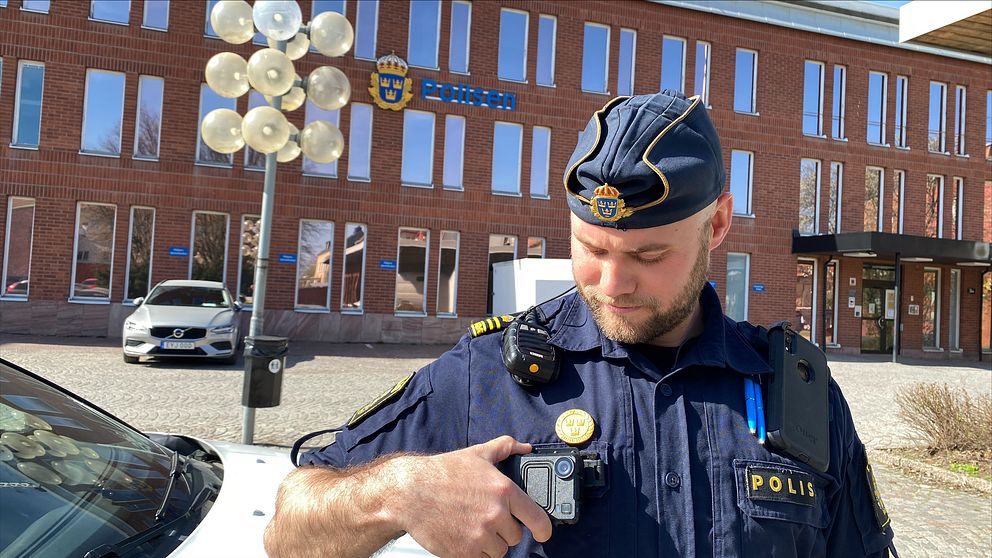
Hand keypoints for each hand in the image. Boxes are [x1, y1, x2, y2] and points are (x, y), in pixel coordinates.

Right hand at [386, 436, 552, 557]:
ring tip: (472, 527)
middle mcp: (496, 515)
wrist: (410, 493)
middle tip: (486, 519)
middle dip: (504, 530)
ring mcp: (480, 536)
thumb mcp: (476, 454)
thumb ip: (504, 448)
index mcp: (504, 491)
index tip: (543, 533)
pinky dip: (475, 552)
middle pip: (515, 537)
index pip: (537, 518)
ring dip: (490, 543)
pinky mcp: (465, 552)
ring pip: (498, 551)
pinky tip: (463, 536)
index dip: (543, 529)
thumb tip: (525, 446)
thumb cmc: (442, 472)